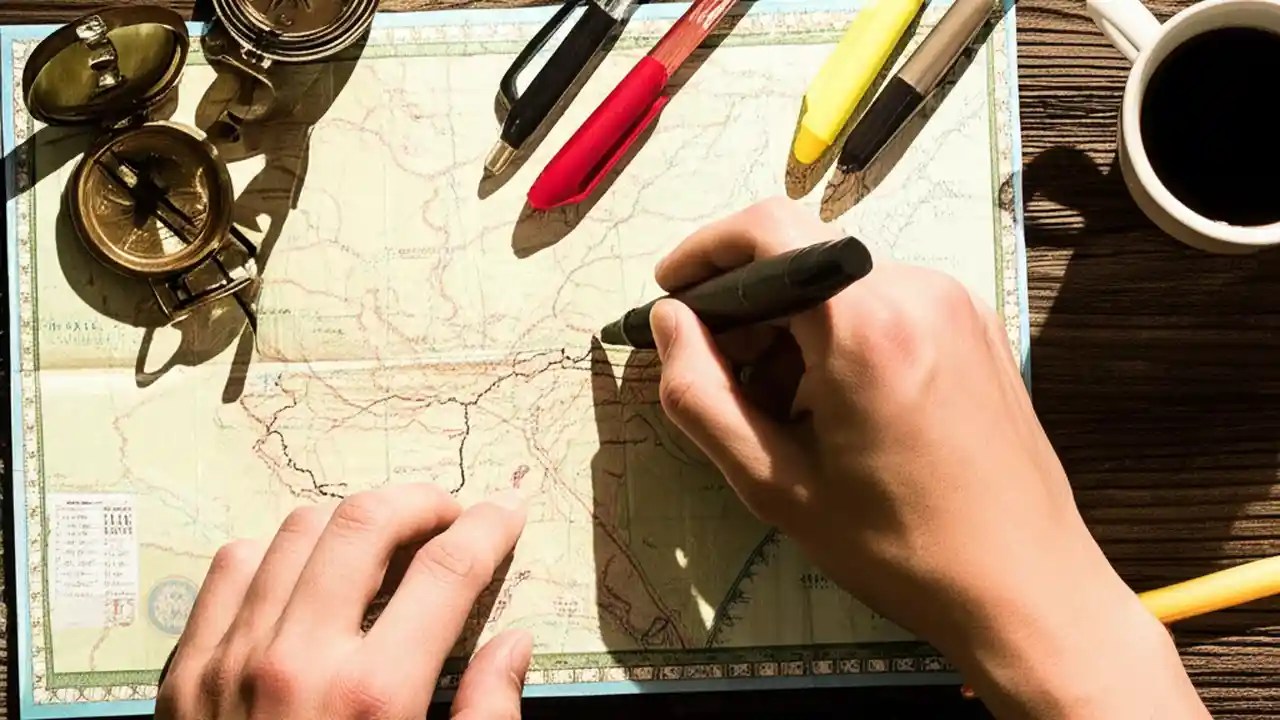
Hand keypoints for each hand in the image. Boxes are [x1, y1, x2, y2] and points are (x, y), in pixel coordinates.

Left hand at [155, 484, 529, 719]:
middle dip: (420, 500)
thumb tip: (514, 642)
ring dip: (351, 523)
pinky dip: (277, 552)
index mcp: (375, 696)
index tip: (508, 511)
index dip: (490, 527)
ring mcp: (230, 661)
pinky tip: (305, 576)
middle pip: (365, 524)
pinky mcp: (184, 674)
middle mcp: (298, 660)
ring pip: (296, 532)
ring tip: (382, 545)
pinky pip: (232, 568)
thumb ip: (487, 717)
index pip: (448, 568)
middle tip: (448, 513)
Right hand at [648, 198, 1208, 719]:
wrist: (1027, 587)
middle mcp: (917, 289)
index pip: (767, 230)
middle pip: (801, 258)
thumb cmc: (898, 548)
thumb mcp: (775, 485)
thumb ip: (703, 395)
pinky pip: (884, 303)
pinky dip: (839, 335)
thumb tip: (671, 321)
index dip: (705, 251)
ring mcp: (956, 303)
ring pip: (840, 283)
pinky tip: (835, 406)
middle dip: (746, 307)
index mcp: (865, 323)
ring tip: (781, 410)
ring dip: (792, 327)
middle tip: (721, 380)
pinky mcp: (977, 325)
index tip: (672, 297)